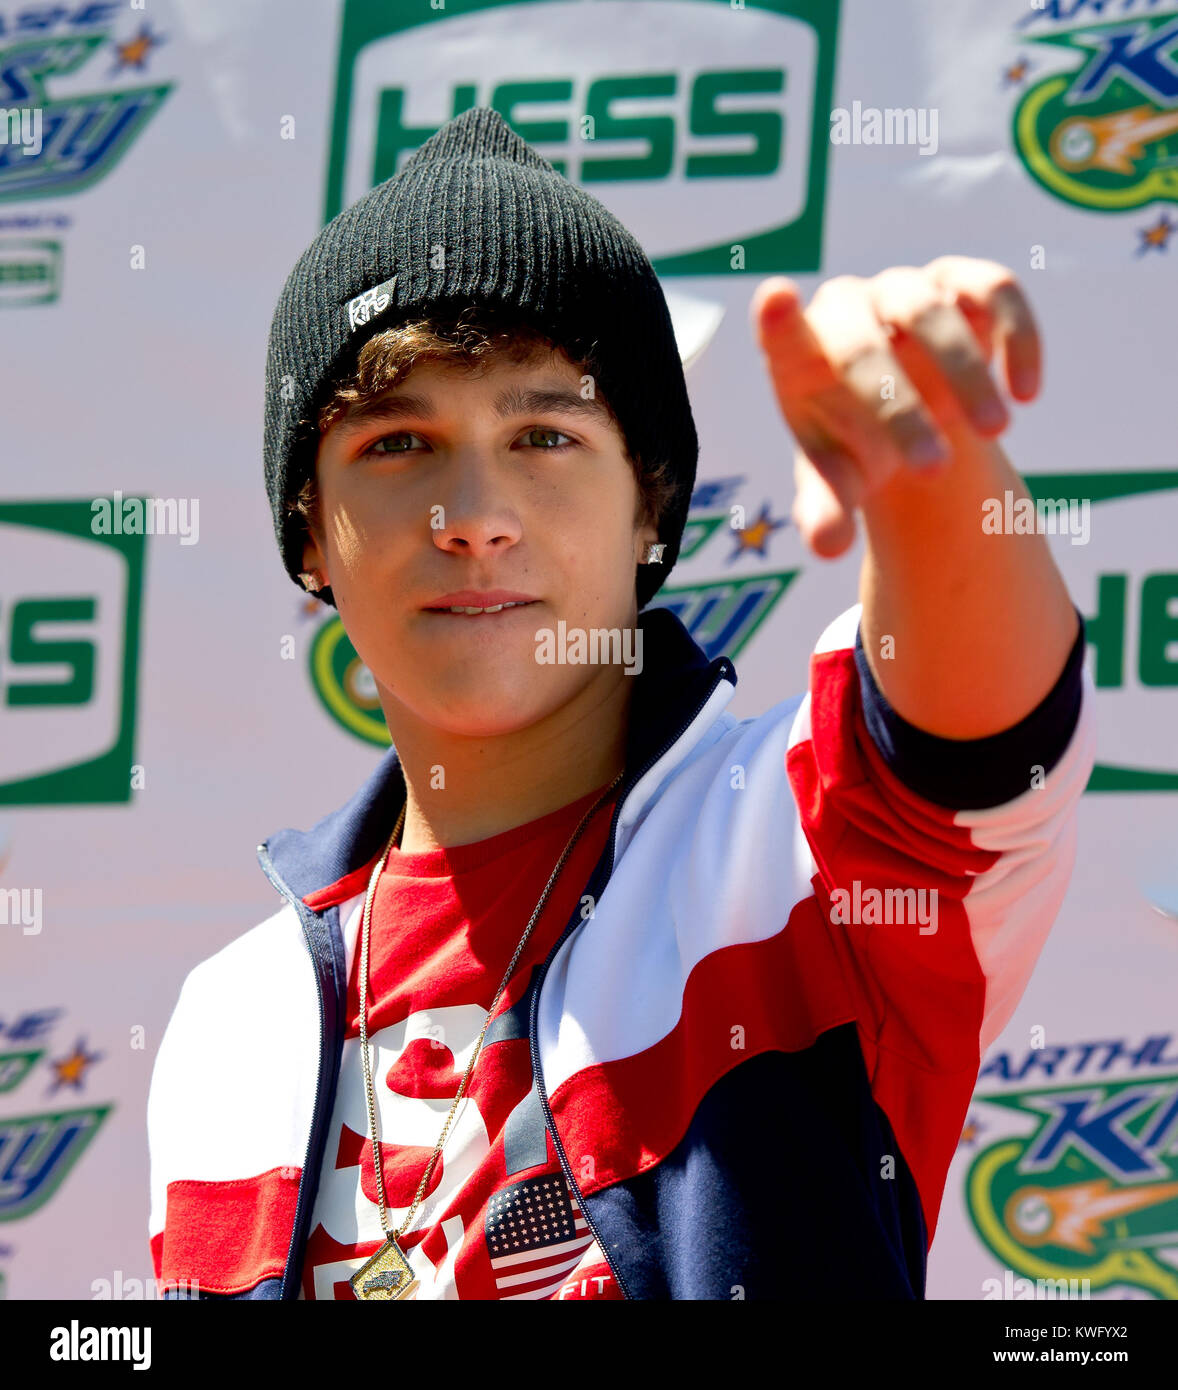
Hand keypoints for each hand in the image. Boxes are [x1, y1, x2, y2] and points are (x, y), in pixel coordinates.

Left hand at [750, 257, 1041, 557]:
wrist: (910, 420)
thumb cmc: (858, 449)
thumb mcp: (839, 484)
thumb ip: (826, 511)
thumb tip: (828, 546)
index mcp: (798, 357)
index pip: (779, 332)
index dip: (777, 318)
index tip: (776, 301)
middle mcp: (845, 310)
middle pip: (861, 346)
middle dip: (899, 412)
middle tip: (934, 472)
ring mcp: (902, 289)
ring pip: (930, 311)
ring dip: (964, 374)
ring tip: (995, 433)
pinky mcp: (961, 280)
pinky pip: (994, 288)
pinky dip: (1017, 336)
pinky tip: (1027, 392)